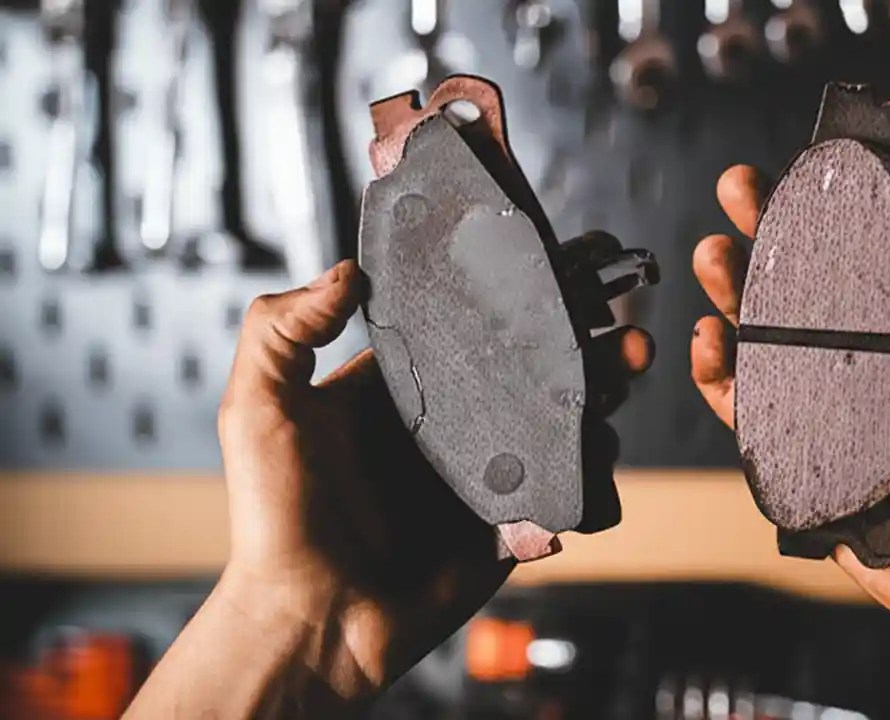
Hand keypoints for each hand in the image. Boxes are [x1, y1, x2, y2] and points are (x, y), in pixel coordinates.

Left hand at [216, 259, 652, 697]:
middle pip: (528, 369)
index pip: (464, 326)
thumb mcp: (258, 410)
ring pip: (558, 425)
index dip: (510, 297)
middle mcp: (447, 425)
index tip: (553, 267)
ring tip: (620, 378)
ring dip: (599, 398)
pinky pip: (561, 493)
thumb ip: (282, 331)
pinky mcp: (507, 526)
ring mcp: (483, 476)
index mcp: (398, 388)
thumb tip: (344, 270)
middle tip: (617, 326)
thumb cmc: (277, 520)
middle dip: (581, 343)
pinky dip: (589, 474)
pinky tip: (599, 452)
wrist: (312, 621)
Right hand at [691, 166, 889, 662]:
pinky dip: (724, 377)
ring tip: (713, 256)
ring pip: (775, 339)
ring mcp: (844, 412)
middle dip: (773, 236)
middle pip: (816, 288)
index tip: (814, 174)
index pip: (886, 260)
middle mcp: (888, 368)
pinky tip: (710, 344)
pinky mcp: (811, 458)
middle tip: (742, 193)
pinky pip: (756, 411)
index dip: (847, 214)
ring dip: (737, 292)